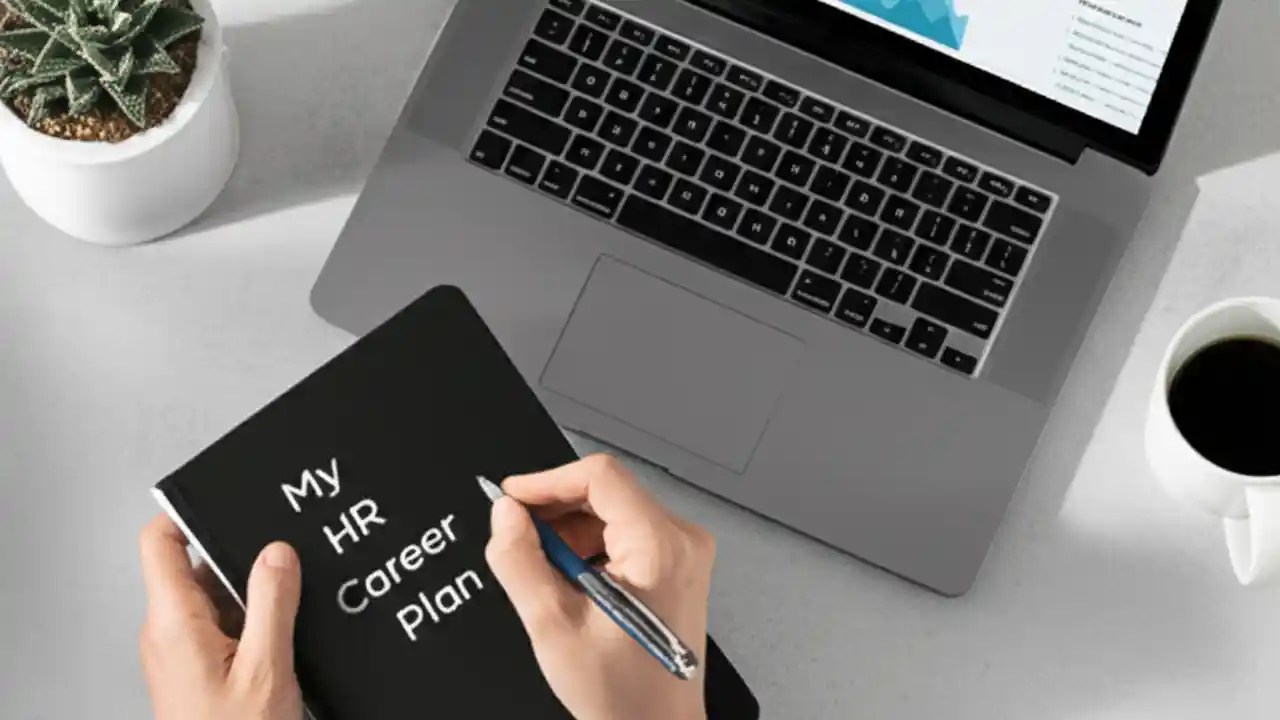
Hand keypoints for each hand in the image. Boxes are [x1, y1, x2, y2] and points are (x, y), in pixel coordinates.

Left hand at [138, 515, 304, 719]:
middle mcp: (167, 633)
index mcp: (174, 624)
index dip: (187, 515)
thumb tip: (277, 552)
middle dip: (240, 561)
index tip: (224, 503)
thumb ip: (272, 605)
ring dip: (249, 596)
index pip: (159, 543)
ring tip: (287, 609)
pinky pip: (219, 625)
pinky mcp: (194, 667)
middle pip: (196, 568)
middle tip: (283, 563)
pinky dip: (249, 621)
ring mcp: (178, 651)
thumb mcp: (265, 668)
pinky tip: (279, 636)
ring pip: (213, 598)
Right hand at [485, 455, 715, 719]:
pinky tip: (571, 581)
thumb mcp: (554, 626)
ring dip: (571, 533)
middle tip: (517, 536)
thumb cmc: (624, 694)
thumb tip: (505, 515)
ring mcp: (683, 553)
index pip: (599, 477)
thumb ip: (521, 562)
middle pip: (607, 492)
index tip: (512, 498)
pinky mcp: (677, 566)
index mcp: (660, 547)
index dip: (547, 482)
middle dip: (555, 511)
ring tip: (545, 572)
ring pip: (613, 512)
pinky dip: (591, 547)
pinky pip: (626, 534)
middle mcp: (682, 541)